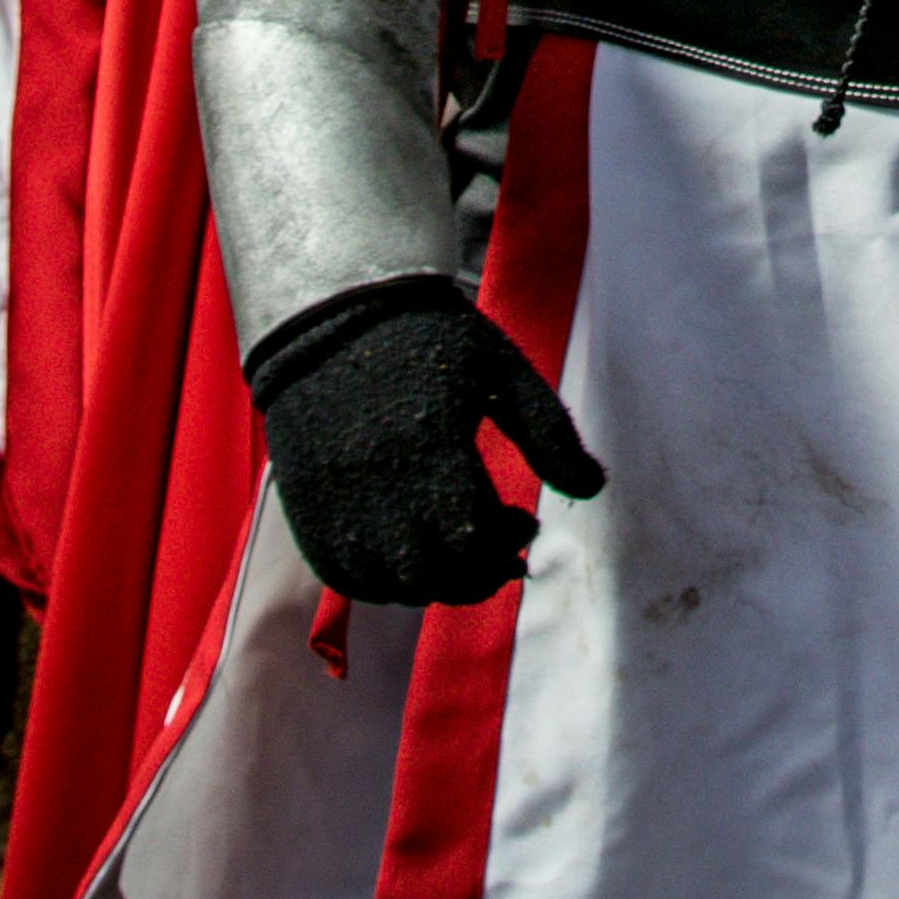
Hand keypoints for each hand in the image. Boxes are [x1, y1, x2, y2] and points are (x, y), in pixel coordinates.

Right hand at [252, 280, 606, 605]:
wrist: (331, 313)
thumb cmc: (428, 338)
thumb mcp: (500, 368)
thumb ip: (548, 431)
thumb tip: (594, 488)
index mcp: (431, 444)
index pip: (473, 539)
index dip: (508, 545)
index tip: (524, 522)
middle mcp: (377, 481)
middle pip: (430, 574)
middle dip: (478, 576)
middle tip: (501, 554)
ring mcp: (333, 498)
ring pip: (387, 584)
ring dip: (432, 584)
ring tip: (456, 555)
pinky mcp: (304, 504)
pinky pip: (340, 575)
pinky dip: (380, 582)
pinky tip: (408, 556)